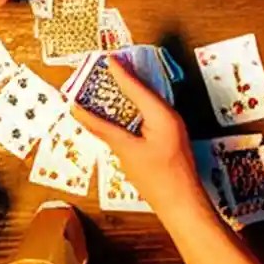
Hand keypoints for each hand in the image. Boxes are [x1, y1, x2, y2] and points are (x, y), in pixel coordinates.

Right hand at [73, 58, 204, 212]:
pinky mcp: (167, 138)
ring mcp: (170, 128)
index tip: (107, 58)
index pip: (137, 87)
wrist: (182, 205)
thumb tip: (80, 112)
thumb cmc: (158, 179)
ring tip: (105, 90)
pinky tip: (117, 116)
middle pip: (143, 92)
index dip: (120, 72)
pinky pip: (147, 118)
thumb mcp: (126, 151)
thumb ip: (103, 129)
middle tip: (103, 71)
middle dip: (123, 82)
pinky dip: (131, 114)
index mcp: (162, 114)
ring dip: (126, 99)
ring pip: (145, 106)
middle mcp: (169, 116)